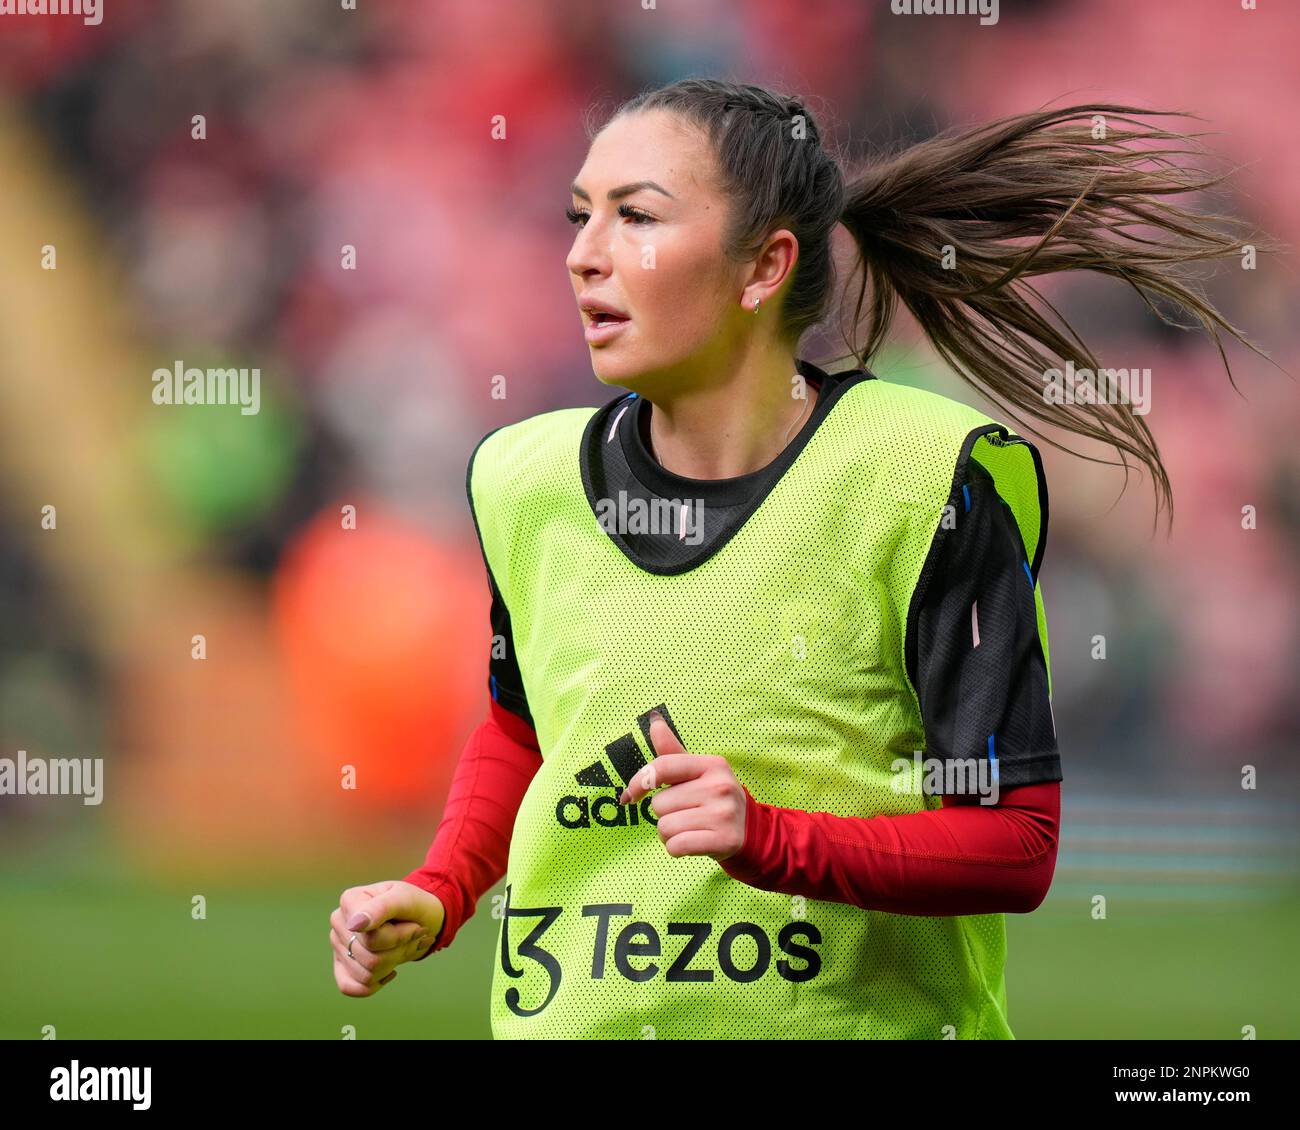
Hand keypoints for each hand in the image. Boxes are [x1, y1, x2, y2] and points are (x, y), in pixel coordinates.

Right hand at [330, 880, 444, 996]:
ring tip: (404, 947)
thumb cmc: (413, 906)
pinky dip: (376, 984)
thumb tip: (356, 925)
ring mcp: (338, 945)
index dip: (399, 938)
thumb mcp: (406, 900)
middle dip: (400, 951)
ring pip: (366, 975)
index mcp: (350, 900)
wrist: (421, 919)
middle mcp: (339, 923)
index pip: (371, 938)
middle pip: (370, 959)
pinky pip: (351, 988)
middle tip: (413, 936)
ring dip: (393, 964)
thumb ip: (382, 907)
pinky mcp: (341, 966)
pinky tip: (390, 970)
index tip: (415, 926)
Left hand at [618, 712, 747, 861]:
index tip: (630, 795)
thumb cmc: (715, 798)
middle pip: (659, 804)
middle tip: (685, 813)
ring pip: (665, 827)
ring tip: (688, 828)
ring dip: (668, 833)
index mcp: (712, 764)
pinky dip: (676, 848)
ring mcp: (723, 814)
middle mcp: (719, 786)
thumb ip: (672, 750)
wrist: (752, 831)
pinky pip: (676, 846)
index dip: (639, 782)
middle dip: (664, 813)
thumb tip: (654, 720)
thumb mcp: (698, 771)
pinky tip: (692, 842)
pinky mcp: (724, 840)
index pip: (662, 767)